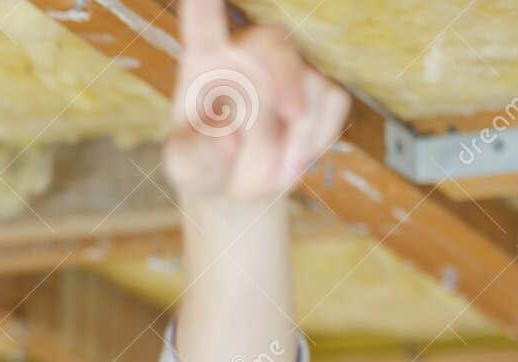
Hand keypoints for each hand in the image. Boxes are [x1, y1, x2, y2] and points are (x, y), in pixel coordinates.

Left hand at [163, 0, 350, 202]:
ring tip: (274, 176)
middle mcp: (247, 52)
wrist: (236, 186)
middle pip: (273, 44)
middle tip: (293, 115)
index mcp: (204, 60)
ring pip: (308, 84)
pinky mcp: (320, 88)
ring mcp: (287, 67)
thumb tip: (228, 140)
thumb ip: (194, 156)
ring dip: (296, 137)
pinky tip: (293, 164)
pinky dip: (315, 141)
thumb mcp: (186, 169)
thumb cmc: (203, 165)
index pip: (202, 20)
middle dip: (286, 78)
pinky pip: (331, 104)